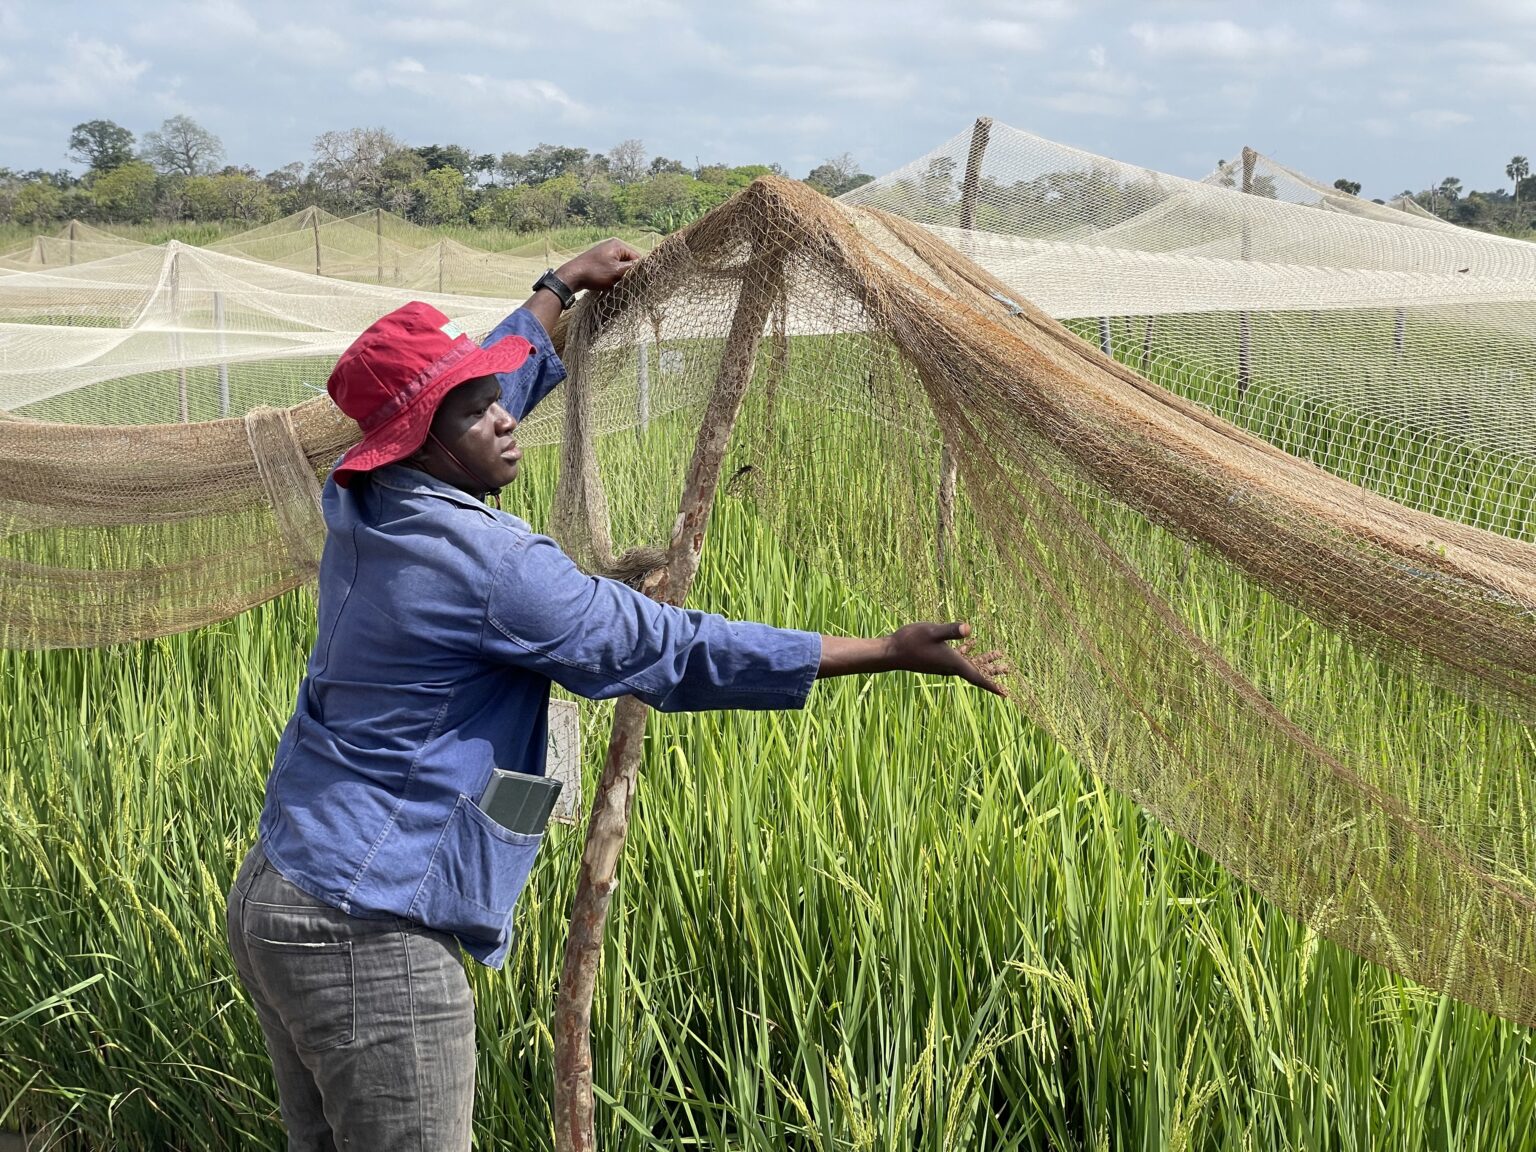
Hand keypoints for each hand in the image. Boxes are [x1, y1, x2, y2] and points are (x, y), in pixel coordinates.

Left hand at [556, 239, 641, 294]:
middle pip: (628, 261)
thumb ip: (633, 269)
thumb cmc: (595, 273)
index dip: (639, 271)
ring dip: (620, 276)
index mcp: (618, 245)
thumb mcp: (617, 272)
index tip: (639, 283)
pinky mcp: (599, 260)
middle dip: (628, 273)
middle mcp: (612, 246)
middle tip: (627, 284)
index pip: (637, 257)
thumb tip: (646, 268)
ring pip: (620, 266)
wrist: (572, 276)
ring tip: (617, 284)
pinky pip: (612, 268)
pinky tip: (610, 283)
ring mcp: (604, 253)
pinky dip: (613, 276)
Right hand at [885, 622, 1009, 696]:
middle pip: (978, 671)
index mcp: (954, 663)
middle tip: (1008, 668)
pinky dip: (969, 652)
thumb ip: (951, 630)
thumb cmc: (910, 641)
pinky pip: (959, 657)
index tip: (1006, 693)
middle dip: (993, 670)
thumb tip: (969, 628)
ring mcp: (944, 663)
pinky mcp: (939, 658)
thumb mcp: (932, 632)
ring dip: (983, 660)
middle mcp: (951, 666)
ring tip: (998, 654)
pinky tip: (973, 643)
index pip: (978, 677)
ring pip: (970, 664)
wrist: (892, 652)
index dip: (993, 684)